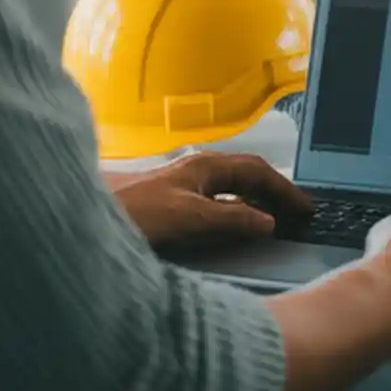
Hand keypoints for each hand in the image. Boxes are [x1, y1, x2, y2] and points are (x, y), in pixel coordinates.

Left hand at [112, 151, 312, 249]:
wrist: (84, 218)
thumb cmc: (137, 214)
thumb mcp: (189, 218)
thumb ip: (231, 220)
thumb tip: (269, 222)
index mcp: (206, 166)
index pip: (257, 172)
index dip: (285, 189)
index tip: (307, 208)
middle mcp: (197, 169)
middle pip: (247, 175)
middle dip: (275, 191)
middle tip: (299, 212)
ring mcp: (184, 184)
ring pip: (232, 187)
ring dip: (257, 200)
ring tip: (277, 217)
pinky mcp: (173, 201)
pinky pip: (218, 200)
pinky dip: (238, 210)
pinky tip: (237, 224)